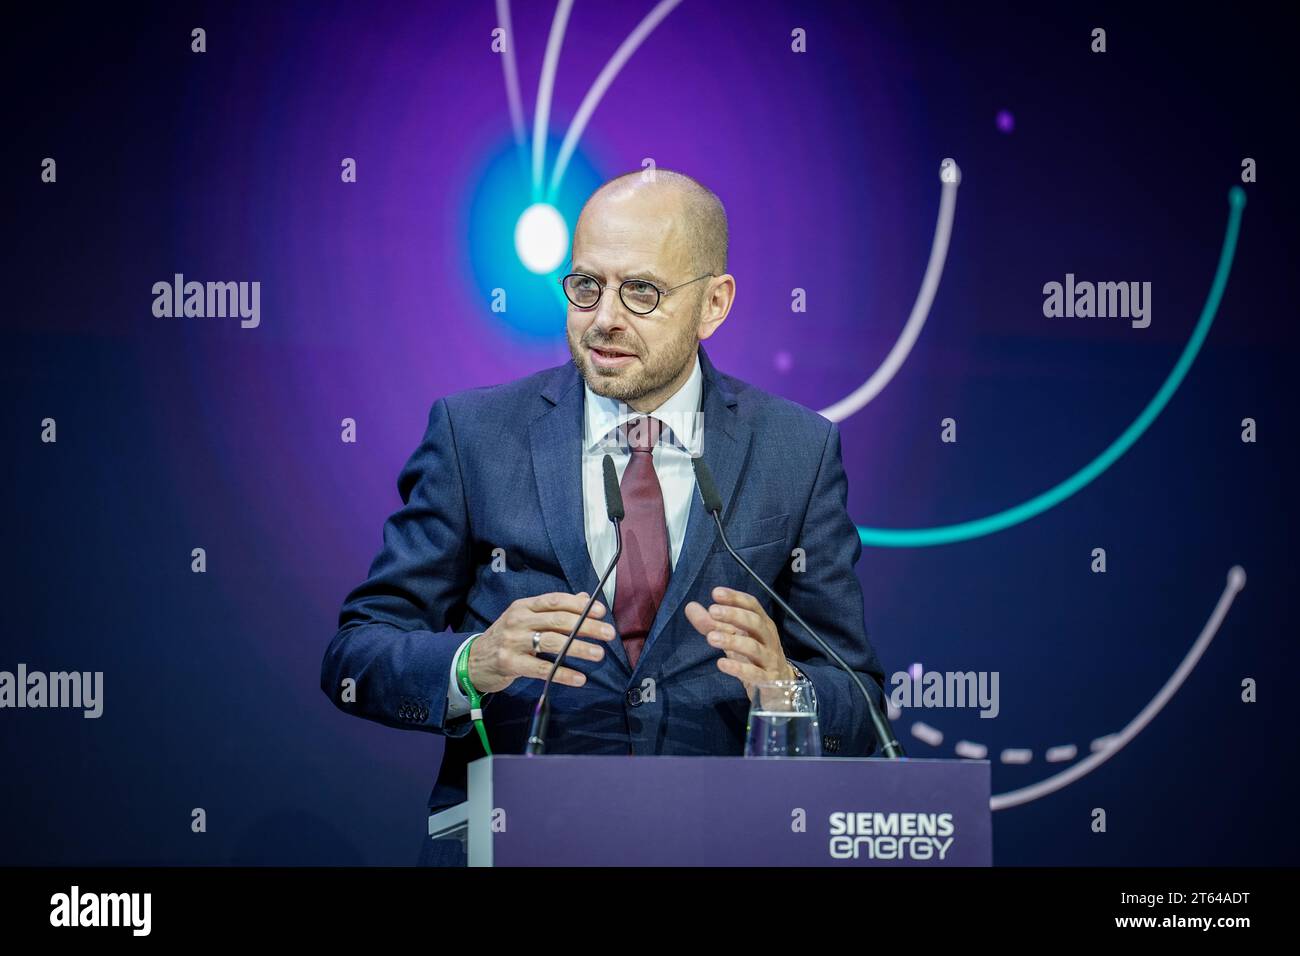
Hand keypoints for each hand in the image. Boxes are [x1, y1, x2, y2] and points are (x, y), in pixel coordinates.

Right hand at [468, 592, 616, 693]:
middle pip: (558, 620)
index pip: (555, 600)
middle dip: (587, 626)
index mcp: (524, 606)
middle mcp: (518, 620)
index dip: (579, 605)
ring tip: (599, 654)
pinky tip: (579, 678)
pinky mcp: (509, 663)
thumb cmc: (507, 638)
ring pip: (552, 642)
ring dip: (579, 648)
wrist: (473, 661)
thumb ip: (554, 610)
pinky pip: (541, 668)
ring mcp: (512, 642)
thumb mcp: (526, 619)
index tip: (600, 611)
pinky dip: (562, 673)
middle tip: (609, 634)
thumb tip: (584, 599)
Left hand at [684, 586, 795, 701]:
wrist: (777, 688)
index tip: (716, 593)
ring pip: (753, 647)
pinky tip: (721, 664)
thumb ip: (712, 624)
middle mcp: (769, 638)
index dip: (735, 598)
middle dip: (734, 615)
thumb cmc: (753, 657)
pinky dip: (738, 668)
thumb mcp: (733, 638)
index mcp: (762, 624)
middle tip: (713, 610)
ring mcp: (770, 659)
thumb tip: (690, 606)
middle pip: (755, 622)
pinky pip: (754, 673)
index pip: (752, 606)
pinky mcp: (768, 680)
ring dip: (732, 641)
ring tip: (710, 637)